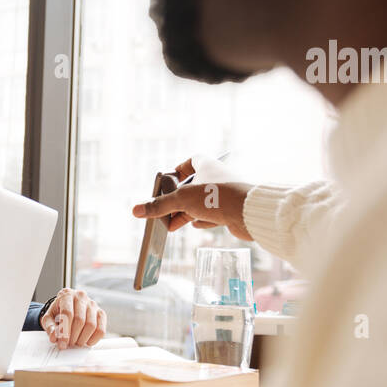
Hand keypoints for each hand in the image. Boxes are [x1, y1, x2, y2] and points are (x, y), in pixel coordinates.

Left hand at [41, 288, 106, 349]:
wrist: (66, 307)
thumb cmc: (57, 312)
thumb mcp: (48, 318)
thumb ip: (49, 327)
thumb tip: (54, 337)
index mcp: (67, 295)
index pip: (68, 313)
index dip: (65, 331)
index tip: (62, 343)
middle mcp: (81, 297)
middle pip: (80, 320)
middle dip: (73, 336)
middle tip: (68, 344)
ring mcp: (93, 304)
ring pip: (91, 325)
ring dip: (83, 338)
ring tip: (75, 342)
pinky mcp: (101, 313)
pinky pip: (101, 329)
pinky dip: (94, 339)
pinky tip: (86, 342)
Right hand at [132, 158, 252, 237]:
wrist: (249, 212)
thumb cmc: (218, 196)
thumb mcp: (182, 200)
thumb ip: (159, 205)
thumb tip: (137, 210)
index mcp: (206, 165)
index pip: (189, 161)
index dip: (177, 171)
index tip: (167, 182)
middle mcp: (217, 176)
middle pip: (191, 186)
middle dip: (177, 200)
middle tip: (165, 210)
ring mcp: (224, 193)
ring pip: (201, 202)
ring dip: (188, 212)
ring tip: (175, 223)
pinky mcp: (231, 209)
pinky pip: (213, 213)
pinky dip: (203, 219)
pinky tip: (196, 224)